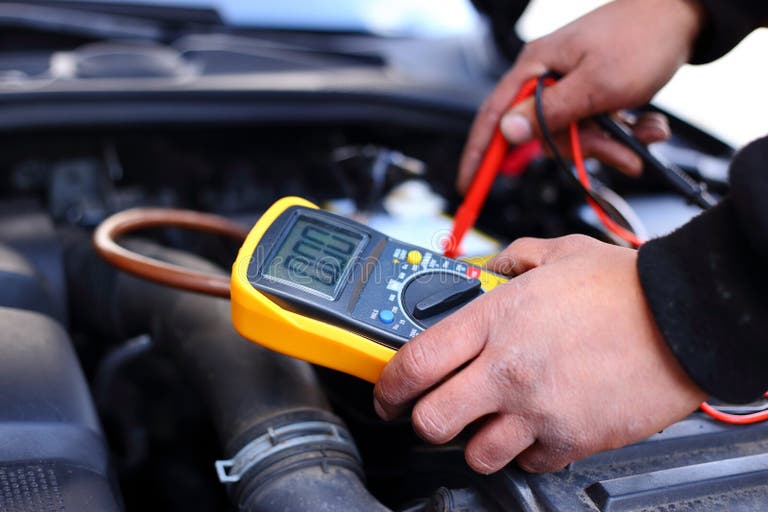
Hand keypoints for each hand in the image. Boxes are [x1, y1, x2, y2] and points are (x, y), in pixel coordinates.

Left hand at [374, 235, 705, 472]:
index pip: (414, 362)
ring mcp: (538, 409)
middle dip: (422, 419)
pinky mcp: (571, 439)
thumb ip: (506, 259)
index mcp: (495, 321)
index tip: (387, 392)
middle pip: (430, 420)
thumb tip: (479, 272)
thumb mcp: (554, 251)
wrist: (684, 317)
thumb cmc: (622, 286)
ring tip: (490, 418)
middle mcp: (508, 370)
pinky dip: (524, 450)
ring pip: (475, 453)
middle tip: (431, 410)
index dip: (388, 385)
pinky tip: (535, 424)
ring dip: (474, 439)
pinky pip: (527, 462)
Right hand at [458, 0, 704, 189]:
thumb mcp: (596, 85)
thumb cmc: (640, 38)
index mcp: (536, 67)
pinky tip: (645, 126)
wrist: (683, 14)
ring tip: (644, 135)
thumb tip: (507, 133)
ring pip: (574, 135)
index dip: (480, 154)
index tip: (471, 186)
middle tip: (619, 155)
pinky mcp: (591, 92)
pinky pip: (594, 126)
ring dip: (611, 143)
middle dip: (583, 150)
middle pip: (544, 134)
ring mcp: (570, 85)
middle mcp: (547, 77)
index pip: (494, 116)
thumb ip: (549, 112)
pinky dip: (620, 133)